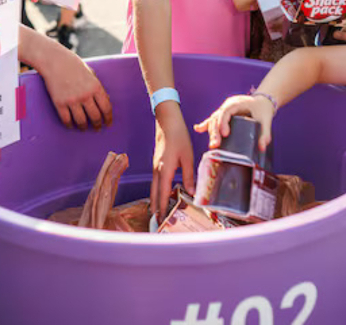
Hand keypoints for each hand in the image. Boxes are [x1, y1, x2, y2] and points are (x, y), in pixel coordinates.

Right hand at [35, 39, 112, 129]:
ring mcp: (72, 100)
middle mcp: (85, 95)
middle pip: (95, 117)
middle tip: (97, 128)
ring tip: (84, 128)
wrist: (54, 61)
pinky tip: (72, 125)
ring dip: (84, 127)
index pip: (106, 108)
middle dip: (98, 125)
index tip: (108, 124)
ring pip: (81, 121)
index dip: (108, 118)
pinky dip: (70, 125)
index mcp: (96, 87)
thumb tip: (105, 102)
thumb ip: (97, 88)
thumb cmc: (74, 65)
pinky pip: (67, 120)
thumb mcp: (91, 74)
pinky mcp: (59, 103)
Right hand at [151, 102, 194, 218]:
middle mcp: (157, 170)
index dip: (162, 207)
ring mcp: (155, 167)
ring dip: (156, 200)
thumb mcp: (187, 157)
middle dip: (156, 207)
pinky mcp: (157, 163)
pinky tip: (163, 193)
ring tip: (159, 212)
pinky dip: (157, 190)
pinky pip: (156, 181)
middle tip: (158, 221)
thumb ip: (188, 176)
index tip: (161, 220)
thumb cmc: (178, 138)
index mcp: (164, 170)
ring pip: (153, 187)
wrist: (168, 123)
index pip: (162, 194)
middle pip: (154, 193)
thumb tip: (191, 192)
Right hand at [194, 93, 274, 151]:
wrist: (262, 101)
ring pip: (214, 119)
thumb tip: (262, 148)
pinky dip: (205, 124)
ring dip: (211, 132)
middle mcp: (228, 105)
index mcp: (237, 103)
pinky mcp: (223, 114)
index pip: (226, 111)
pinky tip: (198, 129)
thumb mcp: (266, 120)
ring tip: (212, 145)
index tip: (225, 134)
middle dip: (215, 131)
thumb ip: (265, 134)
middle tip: (215, 144)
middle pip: (217, 117)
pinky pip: (213, 119)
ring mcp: (224, 109)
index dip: (223, 122)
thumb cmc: (263, 109)